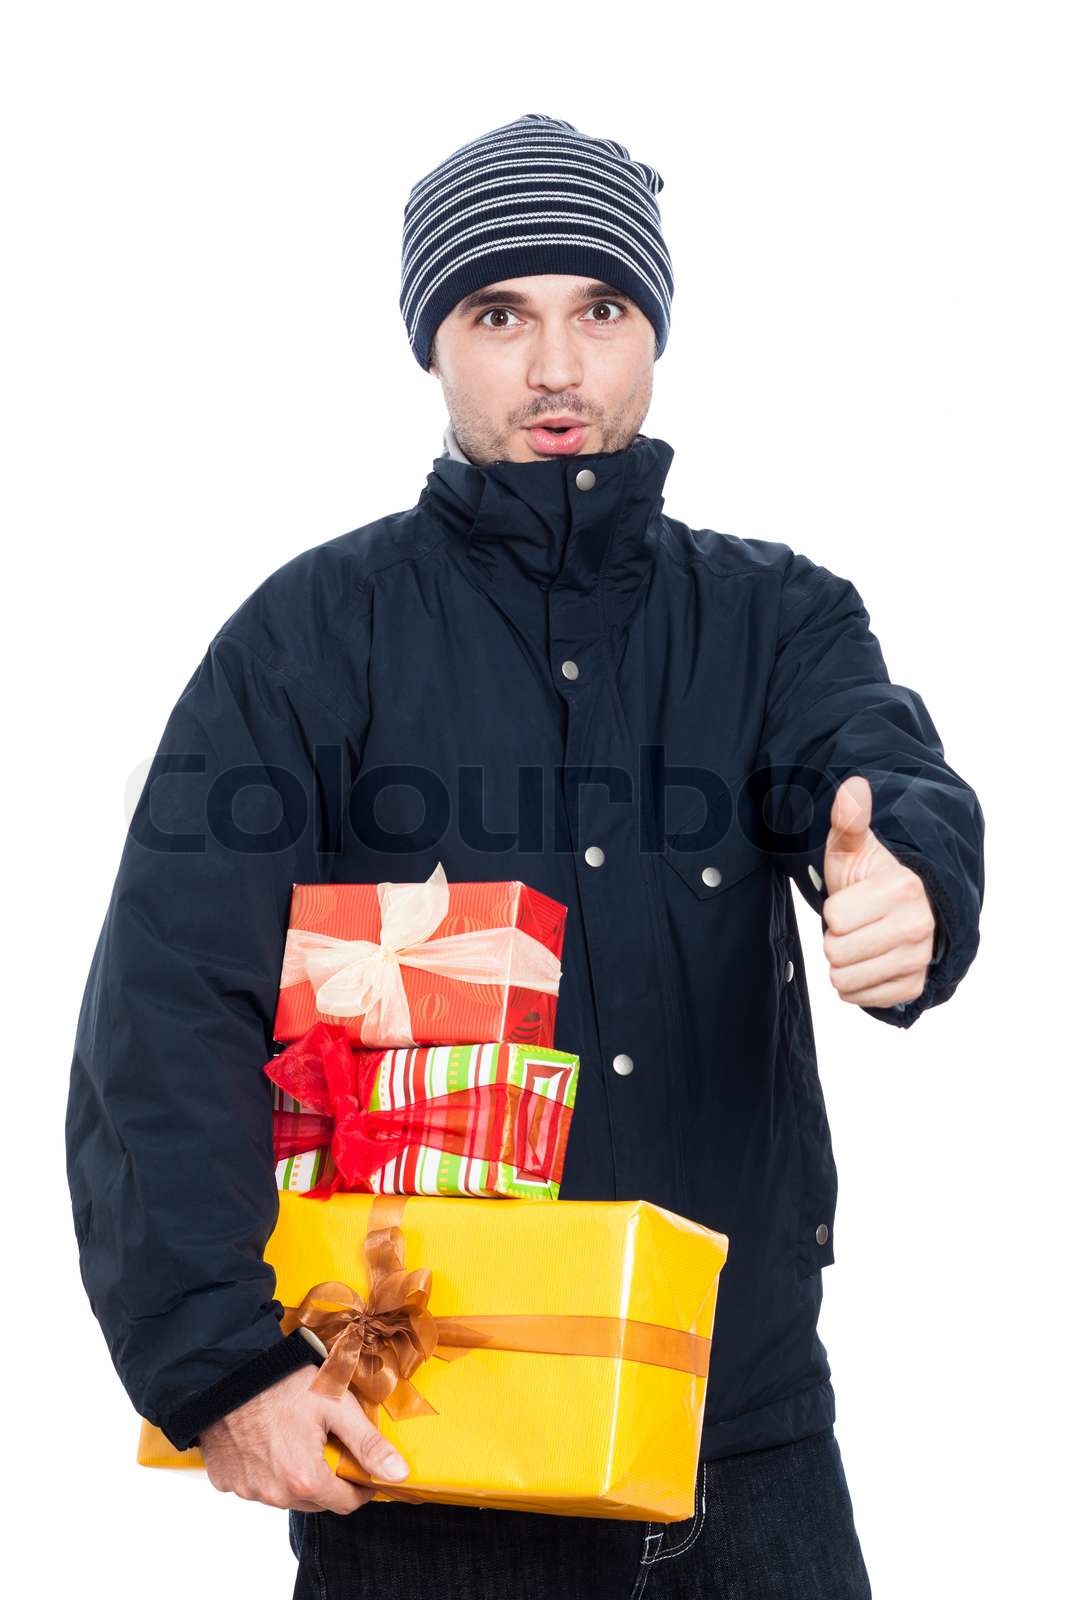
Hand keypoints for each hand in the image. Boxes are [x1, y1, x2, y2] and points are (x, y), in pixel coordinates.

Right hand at [199, 1362, 409, 1514]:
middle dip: (329, 1478)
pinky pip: (257, 1485)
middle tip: (329, 1442)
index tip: (364, 1468)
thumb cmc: (281, 1384)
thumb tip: (399, 1474)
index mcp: (304, 1479)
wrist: (226, 1371)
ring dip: (297, 1475)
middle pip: (316, 1500)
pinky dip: (267, 1470)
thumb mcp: (335, 1405)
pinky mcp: (227, 1481)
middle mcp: (275, 1494)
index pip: (346, 1503)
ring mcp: (248, 1490)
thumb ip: (368, 1443)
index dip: (361, 1485)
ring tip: (297, 1437)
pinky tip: (268, 1440)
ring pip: (286, 1494)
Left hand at [821, 774, 936, 1008]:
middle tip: (855, 923)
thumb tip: (853, 786)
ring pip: (845, 980)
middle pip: (837, 953)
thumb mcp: (854, 846)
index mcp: (903, 888)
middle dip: (836, 938)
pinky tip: (870, 961)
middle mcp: (918, 926)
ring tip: (862, 940)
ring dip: (844, 963)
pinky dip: (857, 985)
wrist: (908, 907)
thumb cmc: (872, 876)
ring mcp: (920, 959)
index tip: (853, 899)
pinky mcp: (915, 986)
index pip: (835, 918)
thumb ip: (849, 820)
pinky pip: (862, 998)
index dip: (834, 909)